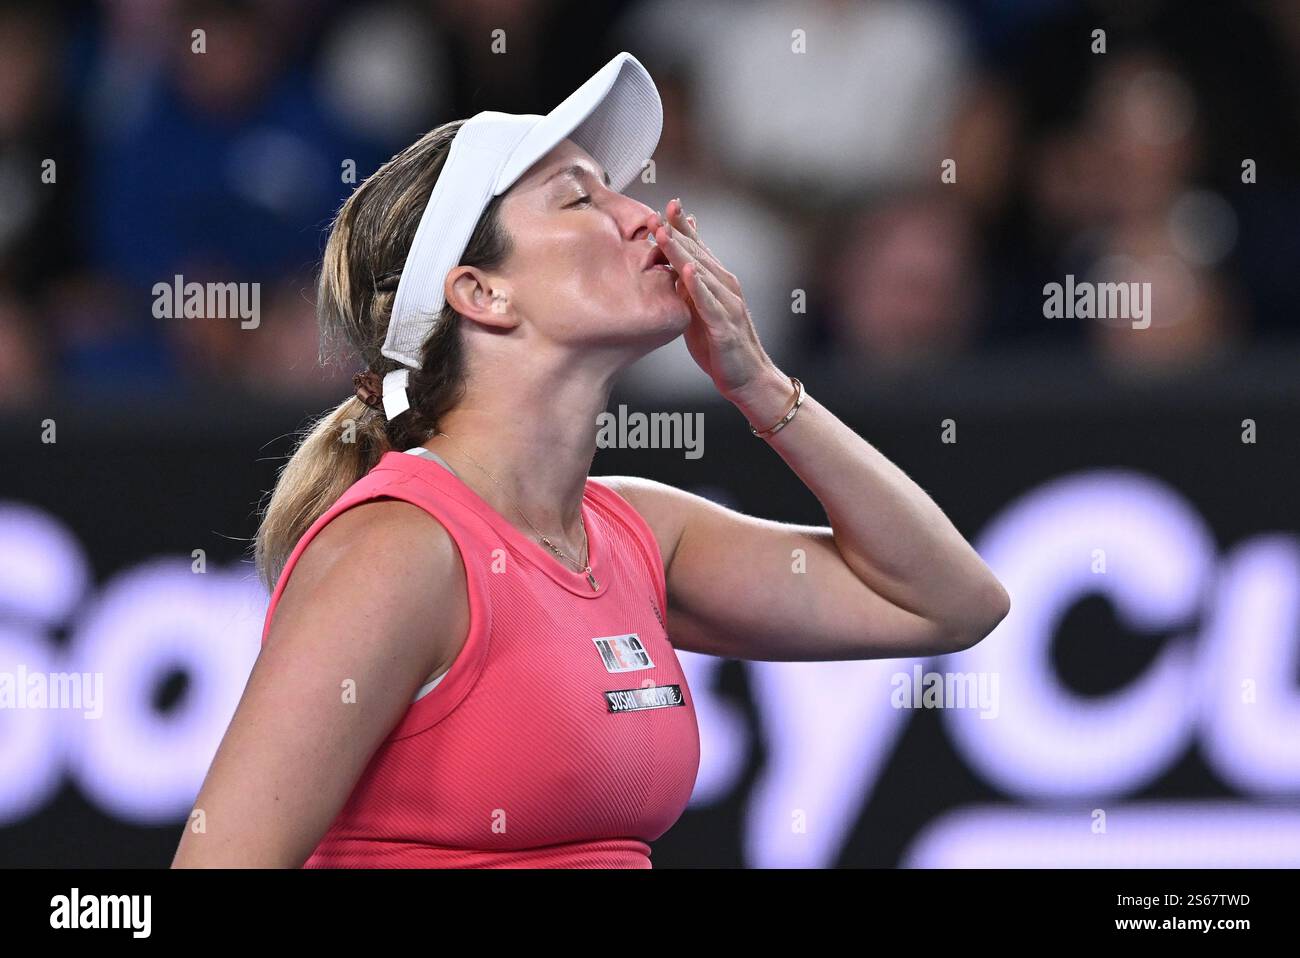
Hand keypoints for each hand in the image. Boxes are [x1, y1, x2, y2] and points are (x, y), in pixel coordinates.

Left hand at [649, 198, 774, 397]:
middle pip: (699, 253)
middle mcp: (726, 287)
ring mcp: (727, 305)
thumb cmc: (720, 347)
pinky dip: (698, 286)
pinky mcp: (725, 326)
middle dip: (679, 231)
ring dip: (682, 251)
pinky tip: (687, 271)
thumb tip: (673, 266)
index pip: (699, 248)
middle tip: (662, 208)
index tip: (667, 204)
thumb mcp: (699, 312)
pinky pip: (709, 303)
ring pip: (702, 273)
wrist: (748, 379)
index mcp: (718, 282)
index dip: (684, 226)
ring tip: (664, 233)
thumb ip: (689, 288)